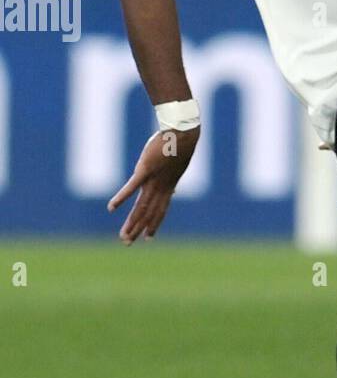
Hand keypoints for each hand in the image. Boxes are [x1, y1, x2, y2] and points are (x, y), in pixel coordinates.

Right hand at [107, 127, 199, 243]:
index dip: (154, 225)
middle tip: (127, 243)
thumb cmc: (180, 145)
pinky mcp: (145, 169)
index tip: (149, 238)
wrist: (184, 134)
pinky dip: (121, 198)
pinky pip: (131, 187)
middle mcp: (160, 187)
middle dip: (138, 229)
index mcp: (168, 186)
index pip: (160, 210)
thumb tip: (173, 190)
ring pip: (140, 206)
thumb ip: (171, 179)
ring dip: (131, 222)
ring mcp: (152, 179)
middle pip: (148, 213)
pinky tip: (111, 208)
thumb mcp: (177, 166)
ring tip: (123, 236)